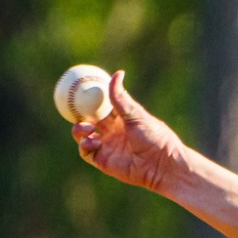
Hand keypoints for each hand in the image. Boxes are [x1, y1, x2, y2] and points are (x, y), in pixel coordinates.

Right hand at [71, 71, 186, 194]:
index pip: (101, 108)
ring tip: (86, 127)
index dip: (90, 101)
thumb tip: (118, 73)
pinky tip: (91, 140)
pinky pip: (86, 153)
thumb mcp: (136, 114)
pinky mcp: (104, 162)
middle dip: (79, 115)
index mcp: (122, 120)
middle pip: (89, 121)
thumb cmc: (155, 137)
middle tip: (75, 108)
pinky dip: (84, 145)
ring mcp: (108, 147)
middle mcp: (113, 133)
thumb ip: (121, 97)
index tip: (79, 90)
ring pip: (84, 136)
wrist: (163, 164)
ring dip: (79, 130)